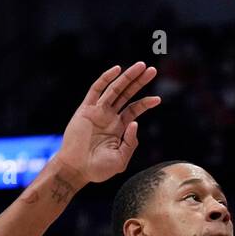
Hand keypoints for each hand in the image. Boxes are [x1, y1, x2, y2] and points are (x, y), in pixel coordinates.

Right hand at [56, 63, 160, 183]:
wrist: (76, 170)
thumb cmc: (98, 169)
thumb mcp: (121, 159)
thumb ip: (131, 142)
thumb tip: (135, 123)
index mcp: (118, 127)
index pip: (134, 109)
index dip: (145, 102)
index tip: (158, 99)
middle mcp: (109, 116)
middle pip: (127, 94)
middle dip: (139, 82)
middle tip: (152, 70)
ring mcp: (97, 111)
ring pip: (115, 89)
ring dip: (127, 77)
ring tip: (141, 66)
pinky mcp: (85, 110)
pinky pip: (96, 90)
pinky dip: (106, 79)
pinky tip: (117, 69)